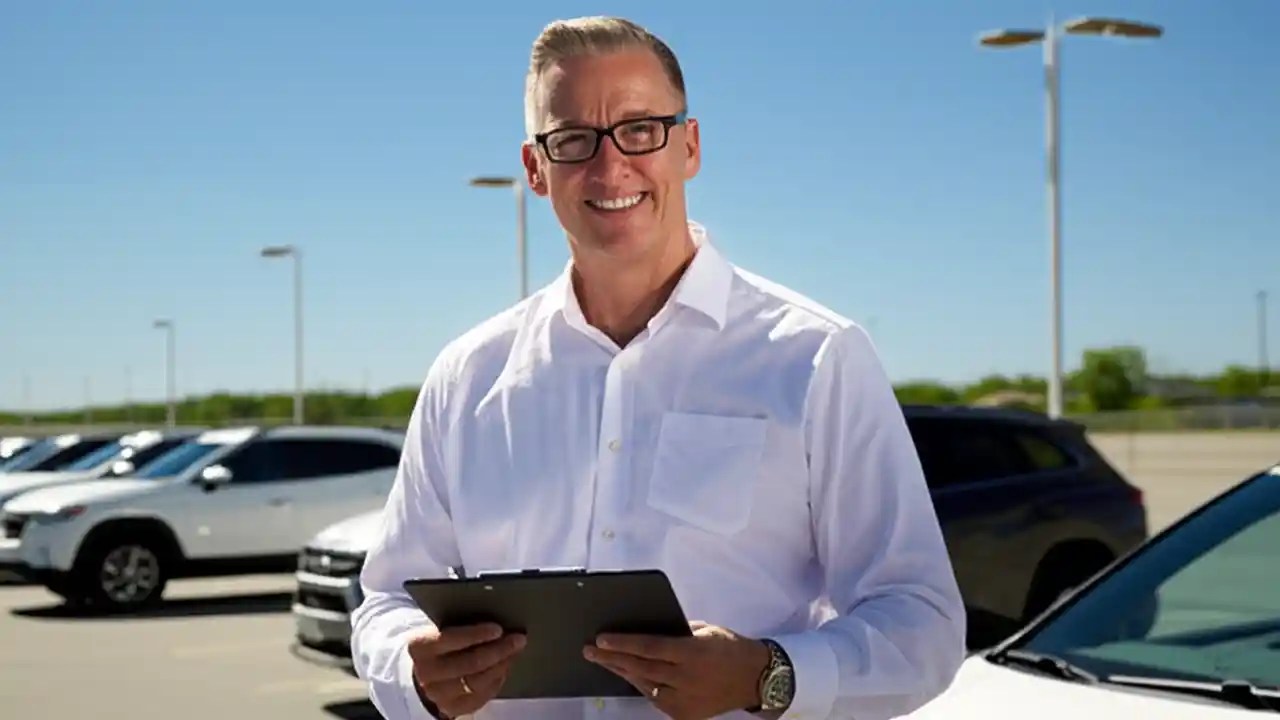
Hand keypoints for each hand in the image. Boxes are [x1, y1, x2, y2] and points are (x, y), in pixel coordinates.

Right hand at [406, 622, 526, 718]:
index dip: (478, 634)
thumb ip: (460, 625)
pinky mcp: (451, 708)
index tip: (499, 629)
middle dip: (498, 650)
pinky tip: (504, 668)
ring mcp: (438, 694)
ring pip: (478, 682)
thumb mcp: (439, 629)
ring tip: (514, 652)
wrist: (420, 673)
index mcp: (420, 646)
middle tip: (518, 640)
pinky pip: (481, 696)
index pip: (451, 638)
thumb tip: (496, 621)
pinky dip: (496, 681)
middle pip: (470, 663)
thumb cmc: (437, 644)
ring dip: (501, 665)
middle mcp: (426, 673)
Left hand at [584, 621, 770, 719]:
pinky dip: (642, 686)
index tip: (601, 639)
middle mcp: (686, 679)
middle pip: (640, 668)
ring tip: (604, 661)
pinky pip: (656, 700)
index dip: (622, 644)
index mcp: (692, 653)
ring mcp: (684, 702)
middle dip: (612, 659)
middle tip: (590, 651)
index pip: (649, 647)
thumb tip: (648, 631)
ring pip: (644, 686)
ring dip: (622, 673)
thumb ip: (677, 632)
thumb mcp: (705, 630)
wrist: (757, 679)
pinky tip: (630, 676)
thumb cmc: (730, 647)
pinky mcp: (685, 716)